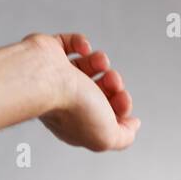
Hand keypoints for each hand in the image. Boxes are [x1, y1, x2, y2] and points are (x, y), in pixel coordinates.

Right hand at [27, 31, 140, 151]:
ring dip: (101, 61)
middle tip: (113, 82)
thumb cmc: (74, 110)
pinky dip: (81, 43)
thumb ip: (124, 137)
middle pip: (99, 90)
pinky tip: (84, 48)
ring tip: (100, 62)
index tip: (123, 101)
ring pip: (87, 66)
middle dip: (113, 83)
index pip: (105, 114)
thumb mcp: (107, 136)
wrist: (47, 81)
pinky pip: (70, 44)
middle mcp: (66, 102)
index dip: (121, 106)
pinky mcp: (49, 55)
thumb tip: (134, 125)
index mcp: (77, 124)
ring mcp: (56, 78)